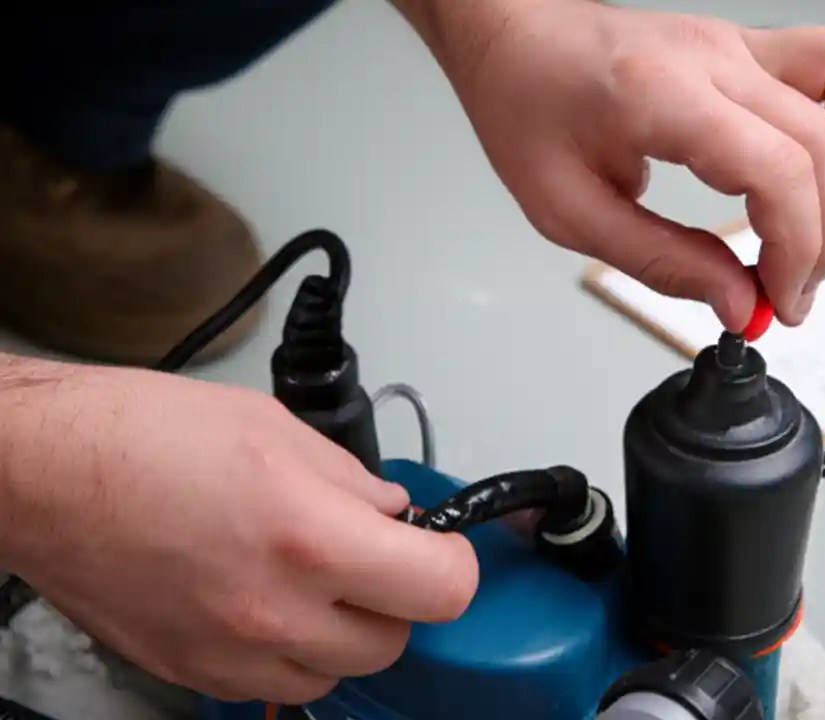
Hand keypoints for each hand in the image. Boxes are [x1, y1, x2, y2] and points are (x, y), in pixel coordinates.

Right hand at [0, 361, 478, 703]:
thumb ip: (352, 479)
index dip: (450, 562)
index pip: (441, 587)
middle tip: (370, 556)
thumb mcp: (273, 427)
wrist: (38, 473)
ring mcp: (231, 651)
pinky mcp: (193, 672)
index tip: (438, 546)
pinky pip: (275, 682)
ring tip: (310, 577)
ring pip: (337, 671)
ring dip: (342, 631)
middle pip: (395, 640)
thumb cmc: (136, 436)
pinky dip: (287, 650)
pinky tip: (262, 599)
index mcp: (308, 536)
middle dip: (396, 597)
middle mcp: (274, 609)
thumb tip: (395, 512)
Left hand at [417, 0, 824, 329]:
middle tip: (792, 293)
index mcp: (663, 95)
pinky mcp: (750, 47)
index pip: (779, 170)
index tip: (780, 301)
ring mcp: (739, 44)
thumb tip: (738, 304)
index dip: (798, 249)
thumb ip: (662, 262)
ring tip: (821, 237)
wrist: (515, 36)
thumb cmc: (527, 108)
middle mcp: (714, 58)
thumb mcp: (571, 211)